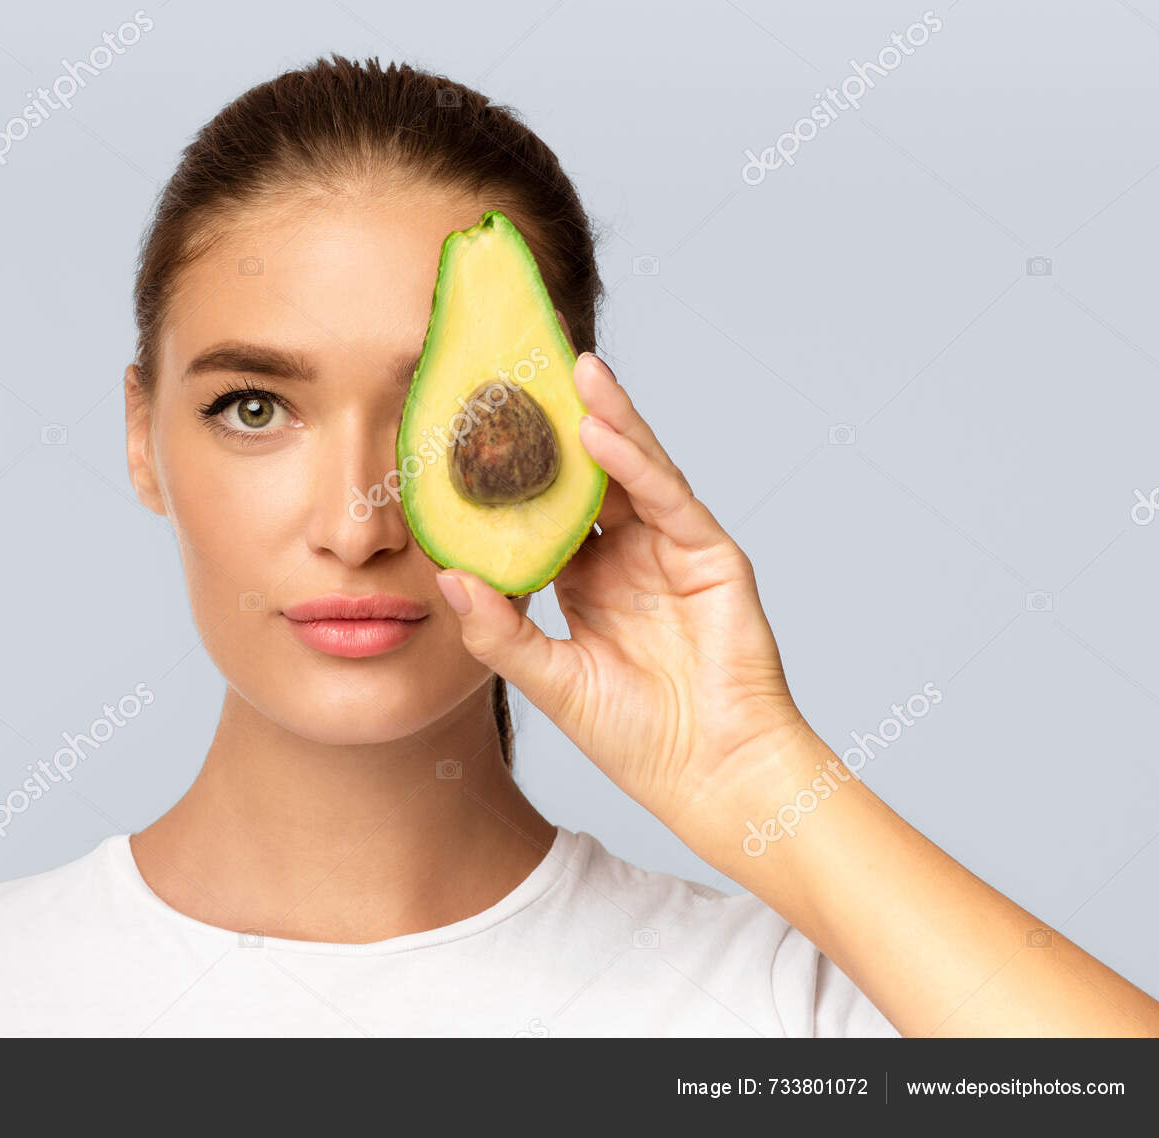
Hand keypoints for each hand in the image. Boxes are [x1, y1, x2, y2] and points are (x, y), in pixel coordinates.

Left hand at [435, 352, 817, 851]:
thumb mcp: (548, 679)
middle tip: (522, 367)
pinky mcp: (709, 555)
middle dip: (558, 423)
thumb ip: (498, 630)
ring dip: (601, 417)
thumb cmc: (636, 738)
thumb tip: (447, 575)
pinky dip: (634, 461)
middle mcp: (628, 555)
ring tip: (567, 369)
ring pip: (631, 469)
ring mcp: (671, 549)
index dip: (513, 471)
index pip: (544, 508)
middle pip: (588, 474)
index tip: (471, 426)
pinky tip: (600, 430)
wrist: (711, 777)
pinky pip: (666, 497)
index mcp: (586, 580)